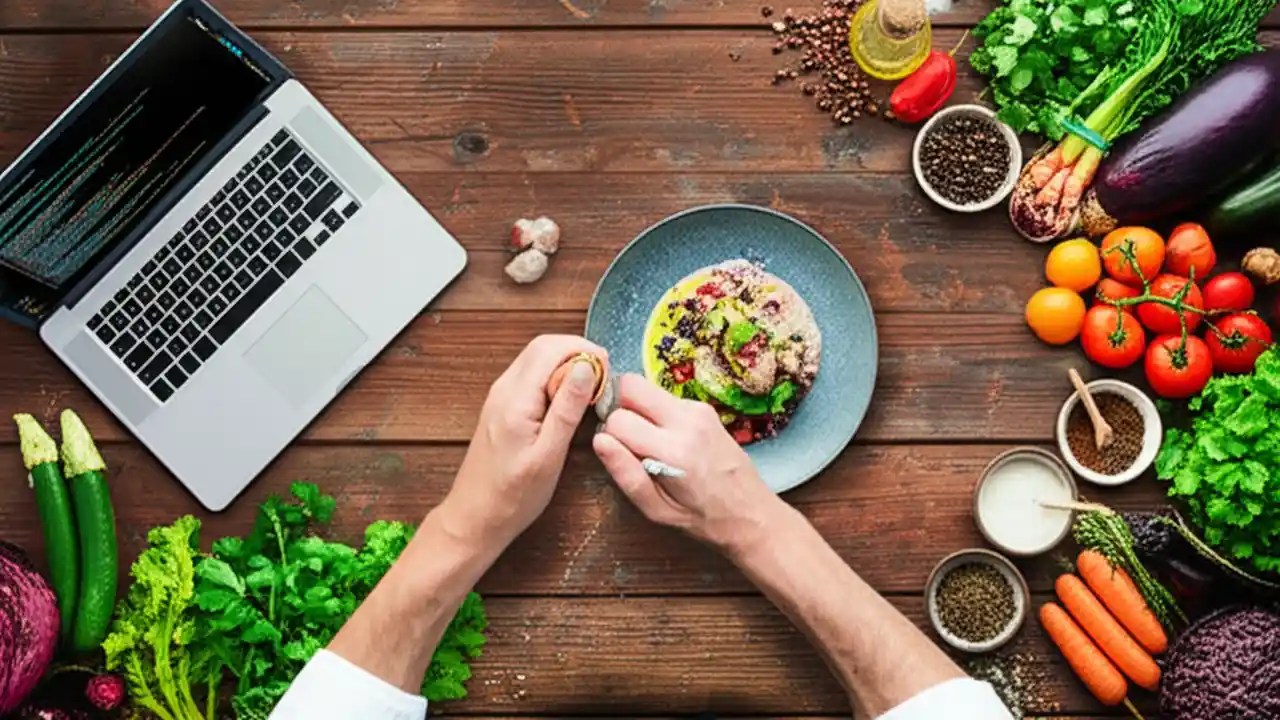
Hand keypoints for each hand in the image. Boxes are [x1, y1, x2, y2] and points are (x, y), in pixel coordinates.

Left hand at [443, 335, 606, 545]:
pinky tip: (568, 406)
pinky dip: (554, 381)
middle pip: (543, 347)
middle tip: (601, 384)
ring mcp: (500, 396)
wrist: (475, 518)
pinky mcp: (503, 407)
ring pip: (537, 360)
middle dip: (578, 355)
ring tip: (589, 396)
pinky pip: (531, 378)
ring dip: (567, 367)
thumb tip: (586, 367)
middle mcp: (503, 389)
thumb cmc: (512, 497)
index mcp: (515, 399)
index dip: (585, 351)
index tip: (607, 375)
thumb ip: (567, 408)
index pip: (551, 348)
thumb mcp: (549, 455)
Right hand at [593, 374, 781, 551]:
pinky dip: (657, 412)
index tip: (618, 451)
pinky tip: (668, 439)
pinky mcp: (704, 407)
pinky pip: (665, 397)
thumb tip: (600, 441)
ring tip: (648, 441)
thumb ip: (626, 474)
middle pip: (630, 384)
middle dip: (618, 406)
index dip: (609, 435)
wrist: (750, 512)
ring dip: (638, 408)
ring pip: (646, 387)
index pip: (618, 420)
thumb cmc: (702, 518)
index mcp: (673, 452)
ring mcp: (698, 410)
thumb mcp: (656, 510)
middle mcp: (687, 422)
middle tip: (626, 436)